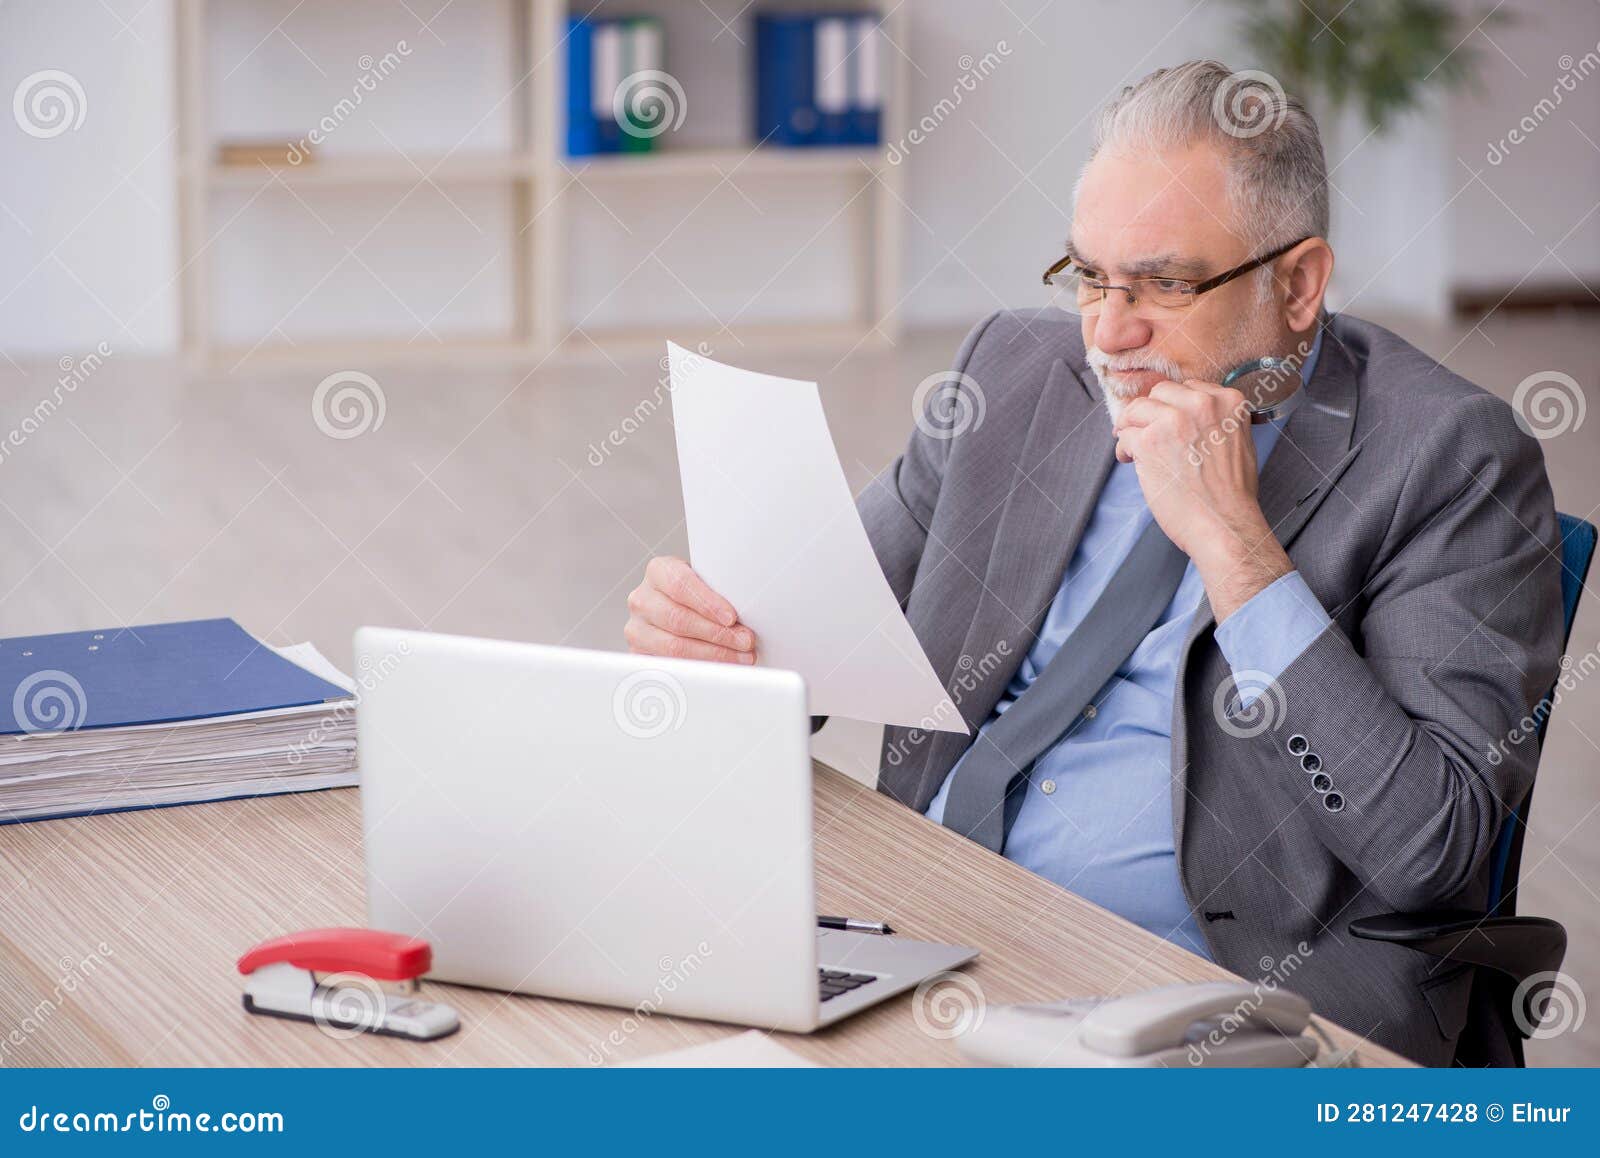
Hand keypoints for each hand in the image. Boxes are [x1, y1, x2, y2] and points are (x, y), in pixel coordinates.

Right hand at [624, 556, 756, 663]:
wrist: (674, 610)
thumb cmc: (695, 596)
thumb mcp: (704, 583)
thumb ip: (718, 590)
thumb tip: (747, 611)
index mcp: (658, 571)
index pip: (679, 584)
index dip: (707, 603)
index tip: (731, 617)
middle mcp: (642, 599)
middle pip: (678, 618)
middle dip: (717, 633)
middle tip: (744, 641)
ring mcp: (637, 628)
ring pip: (674, 646)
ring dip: (713, 654)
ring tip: (739, 656)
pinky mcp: (639, 654)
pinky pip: (669, 665)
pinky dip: (698, 668)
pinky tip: (719, 667)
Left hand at [1114, 380, 1290, 620]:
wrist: (1224, 523)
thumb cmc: (1231, 493)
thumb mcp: (1237, 441)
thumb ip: (1214, 420)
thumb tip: (1182, 414)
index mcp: (1228, 400)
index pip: (1187, 388)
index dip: (1171, 407)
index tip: (1165, 421)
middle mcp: (1201, 403)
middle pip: (1159, 393)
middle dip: (1149, 413)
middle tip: (1143, 432)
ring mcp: (1173, 420)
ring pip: (1137, 410)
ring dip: (1130, 428)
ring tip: (1132, 448)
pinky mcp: (1149, 441)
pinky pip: (1125, 436)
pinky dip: (1124, 449)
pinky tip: (1131, 461)